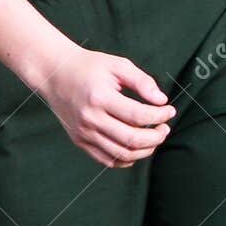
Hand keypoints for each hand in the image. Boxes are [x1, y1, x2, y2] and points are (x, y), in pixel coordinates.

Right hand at [40, 47, 176, 168]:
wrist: (55, 74)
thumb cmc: (90, 67)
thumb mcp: (117, 65)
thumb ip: (142, 81)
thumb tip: (162, 101)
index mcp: (100, 98)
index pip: (138, 116)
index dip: (160, 116)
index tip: (170, 110)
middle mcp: (90, 119)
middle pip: (132, 140)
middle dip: (157, 136)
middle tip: (165, 127)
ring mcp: (84, 133)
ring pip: (122, 154)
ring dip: (145, 150)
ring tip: (155, 137)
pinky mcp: (80, 141)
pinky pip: (108, 160)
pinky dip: (127, 158)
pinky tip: (137, 147)